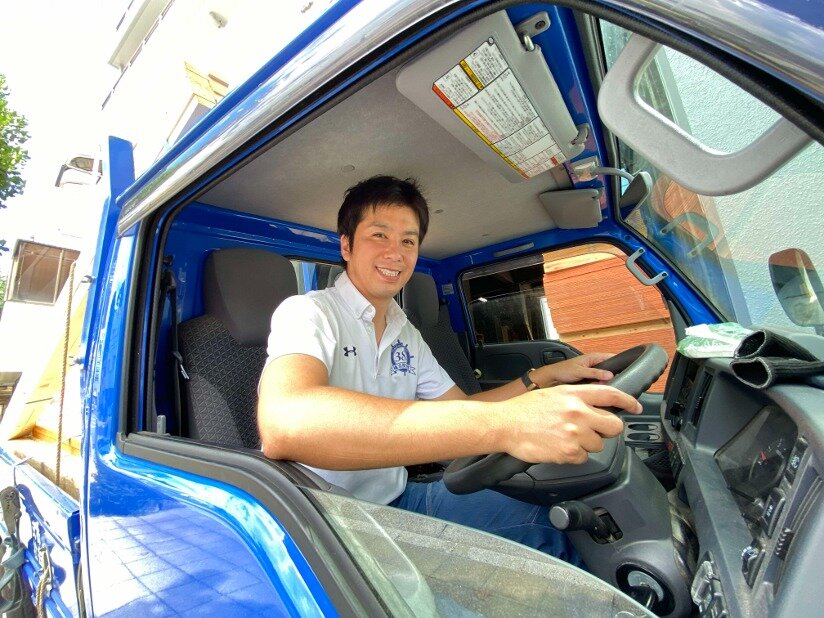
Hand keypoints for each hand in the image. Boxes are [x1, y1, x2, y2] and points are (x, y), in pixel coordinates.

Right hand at [496, 384, 640, 464]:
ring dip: (586, 444)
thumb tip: (596, 406)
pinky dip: (573, 455)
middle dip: (607, 430)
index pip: (611, 394)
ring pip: (598, 444)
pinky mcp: (568, 452)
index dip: (628, 401)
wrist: (504, 425)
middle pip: (613, 425)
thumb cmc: (524, 410)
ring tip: (565, 438)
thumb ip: (576, 398)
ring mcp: (574, 433)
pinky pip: (583, 457)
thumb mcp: (553, 394)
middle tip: (593, 431)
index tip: (635, 407)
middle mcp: (577, 411)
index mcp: (574, 394)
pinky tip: (558, 447)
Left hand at [532, 352, 613, 386]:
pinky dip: (598, 387)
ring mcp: (592, 372)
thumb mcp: (580, 371)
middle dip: (611, 377)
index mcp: (594, 357)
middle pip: (610, 370)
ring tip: (598, 386)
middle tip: (608, 383)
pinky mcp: (589, 380)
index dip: (619, 364)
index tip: (625, 372)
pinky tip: (596, 389)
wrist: (552, 378)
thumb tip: (610, 375)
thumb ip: (595, 373)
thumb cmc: (562, 370)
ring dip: (604, 383)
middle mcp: (595, 364)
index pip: (612, 358)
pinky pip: (599, 384)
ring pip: (605, 378)